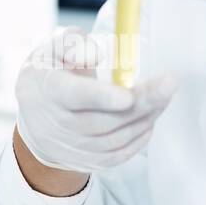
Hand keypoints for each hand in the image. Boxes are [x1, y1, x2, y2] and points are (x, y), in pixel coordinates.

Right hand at [14, 27, 178, 175]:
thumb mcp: (49, 50)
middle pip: (104, 120)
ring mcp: (73, 148)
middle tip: (170, 84)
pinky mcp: (88, 161)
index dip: (102, 98)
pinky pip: (119, 154)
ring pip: (116, 139)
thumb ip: (72, 43)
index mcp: (50, 91)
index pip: (74, 97)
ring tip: (164, 95)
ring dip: (145, 117)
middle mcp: (59, 124)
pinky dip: (139, 137)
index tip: (128, 95)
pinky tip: (150, 118)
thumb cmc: (49, 76)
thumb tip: (95, 55)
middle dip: (142, 103)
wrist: (35, 122)